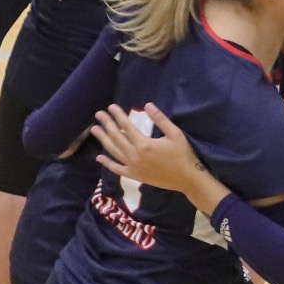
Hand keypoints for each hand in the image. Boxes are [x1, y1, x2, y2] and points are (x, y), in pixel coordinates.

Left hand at [89, 102, 203, 193]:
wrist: (188, 178)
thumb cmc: (183, 154)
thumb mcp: (175, 134)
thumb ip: (160, 119)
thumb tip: (148, 105)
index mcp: (144, 144)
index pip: (126, 126)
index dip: (118, 116)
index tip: (111, 107)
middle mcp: (135, 155)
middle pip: (117, 137)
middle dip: (107, 124)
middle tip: (98, 115)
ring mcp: (133, 167)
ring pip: (114, 151)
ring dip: (103, 140)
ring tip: (95, 129)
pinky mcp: (135, 176)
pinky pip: (117, 169)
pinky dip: (108, 163)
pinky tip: (99, 157)